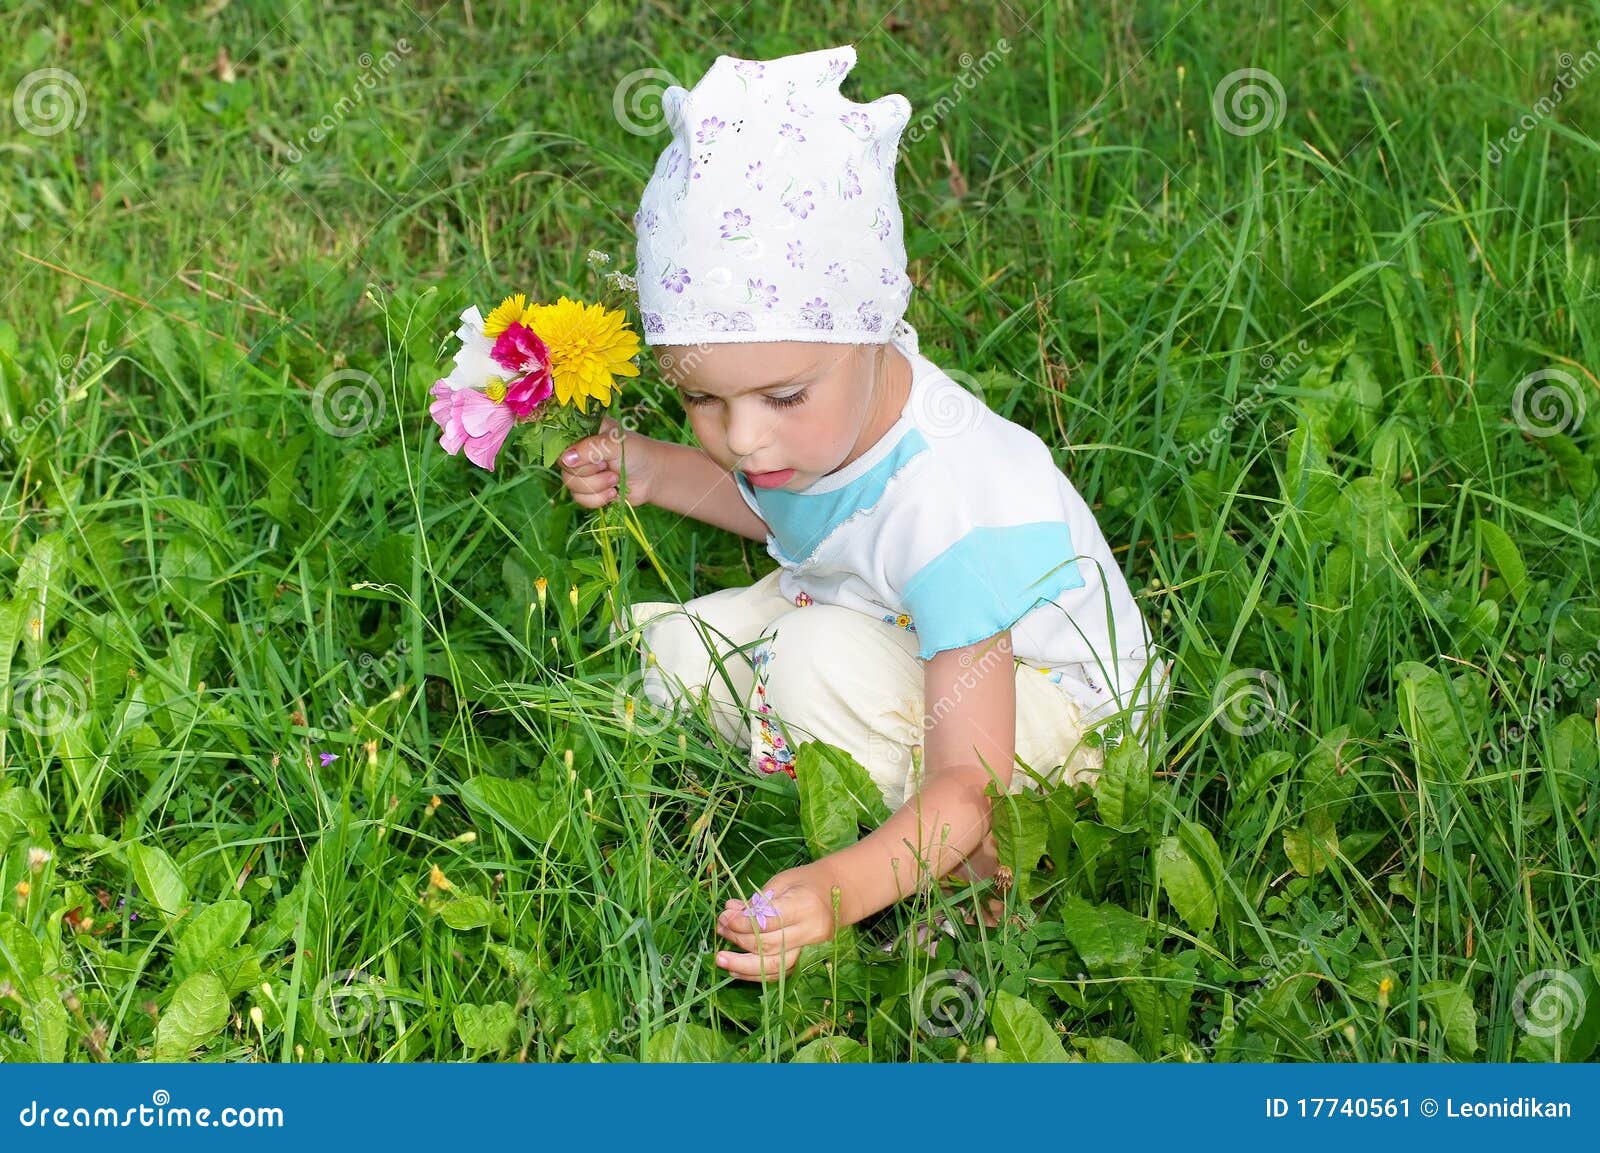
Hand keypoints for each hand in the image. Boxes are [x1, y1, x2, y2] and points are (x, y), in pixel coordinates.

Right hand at [559, 416, 656, 507]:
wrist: (654, 477)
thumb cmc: (639, 453)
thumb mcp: (616, 444)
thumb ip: (591, 448)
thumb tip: (566, 459)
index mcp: (584, 432)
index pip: (562, 443)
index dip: (572, 455)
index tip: (592, 458)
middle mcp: (580, 451)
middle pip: (566, 467)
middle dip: (590, 472)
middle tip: (609, 467)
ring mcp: (583, 472)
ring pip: (571, 485)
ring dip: (596, 486)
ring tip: (615, 479)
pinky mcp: (588, 490)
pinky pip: (580, 499)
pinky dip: (598, 499)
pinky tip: (613, 492)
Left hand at [713, 866, 841, 981]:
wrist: (839, 894)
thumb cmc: (807, 883)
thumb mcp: (783, 881)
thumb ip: (757, 900)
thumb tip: (729, 912)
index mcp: (806, 906)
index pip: (770, 921)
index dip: (743, 923)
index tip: (724, 917)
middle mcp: (811, 932)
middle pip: (770, 945)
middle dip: (740, 940)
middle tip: (720, 930)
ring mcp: (811, 951)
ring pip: (774, 966)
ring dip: (744, 966)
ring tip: (720, 959)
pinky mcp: (806, 962)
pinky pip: (778, 974)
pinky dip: (755, 975)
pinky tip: (735, 970)